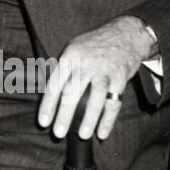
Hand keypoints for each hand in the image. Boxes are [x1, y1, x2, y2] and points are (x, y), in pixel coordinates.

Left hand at [38, 16, 154, 141]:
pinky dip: (108, 119)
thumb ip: (63, 69)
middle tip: (58, 134)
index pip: (55, 84)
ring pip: (95, 99)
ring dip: (88, 119)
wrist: (125, 34)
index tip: (43, 122)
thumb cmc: (94, 45)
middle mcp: (85, 64)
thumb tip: (48, 93)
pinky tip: (102, 132)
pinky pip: (114, 102)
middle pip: (73, 93)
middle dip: (64, 115)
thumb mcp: (73, 48)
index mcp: (69, 57)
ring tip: (82, 135)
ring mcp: (104, 71)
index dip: (48, 104)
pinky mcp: (120, 78)